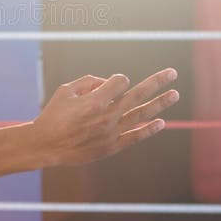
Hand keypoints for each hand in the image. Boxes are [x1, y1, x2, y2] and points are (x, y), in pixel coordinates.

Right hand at [33, 68, 178, 166]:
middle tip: (172, 72)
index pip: (119, 81)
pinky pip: (134, 137)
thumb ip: (89, 81)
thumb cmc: (54, 115)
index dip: (116, 79)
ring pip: (141, 115)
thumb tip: (109, 83)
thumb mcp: (66, 90)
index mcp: (95, 101)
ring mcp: (111, 133)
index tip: (107, 85)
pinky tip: (161, 122)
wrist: (45, 145)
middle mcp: (106, 116)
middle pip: (137, 94)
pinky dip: (148, 130)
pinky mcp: (111, 147)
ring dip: (160, 103)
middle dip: (156, 82)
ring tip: (175, 94)